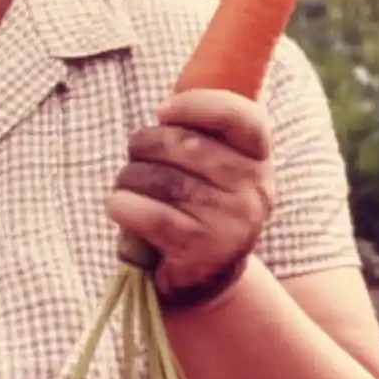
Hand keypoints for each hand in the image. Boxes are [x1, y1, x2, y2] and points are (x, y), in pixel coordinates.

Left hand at [105, 89, 275, 304]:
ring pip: (157, 178)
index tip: (162, 111)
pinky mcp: (200, 247)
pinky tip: (121, 207)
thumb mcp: (212, 162)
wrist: (204, 273)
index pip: (238, 115)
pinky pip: (147, 212)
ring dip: (128, 179)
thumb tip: (167, 108)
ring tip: (129, 187)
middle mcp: (253, 187)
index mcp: (258, 156)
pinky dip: (122, 205)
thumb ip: (198, 129)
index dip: (196, 104)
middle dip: (143, 145)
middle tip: (136, 158)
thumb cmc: (196, 201)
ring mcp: (231, 220)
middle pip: (181, 143)